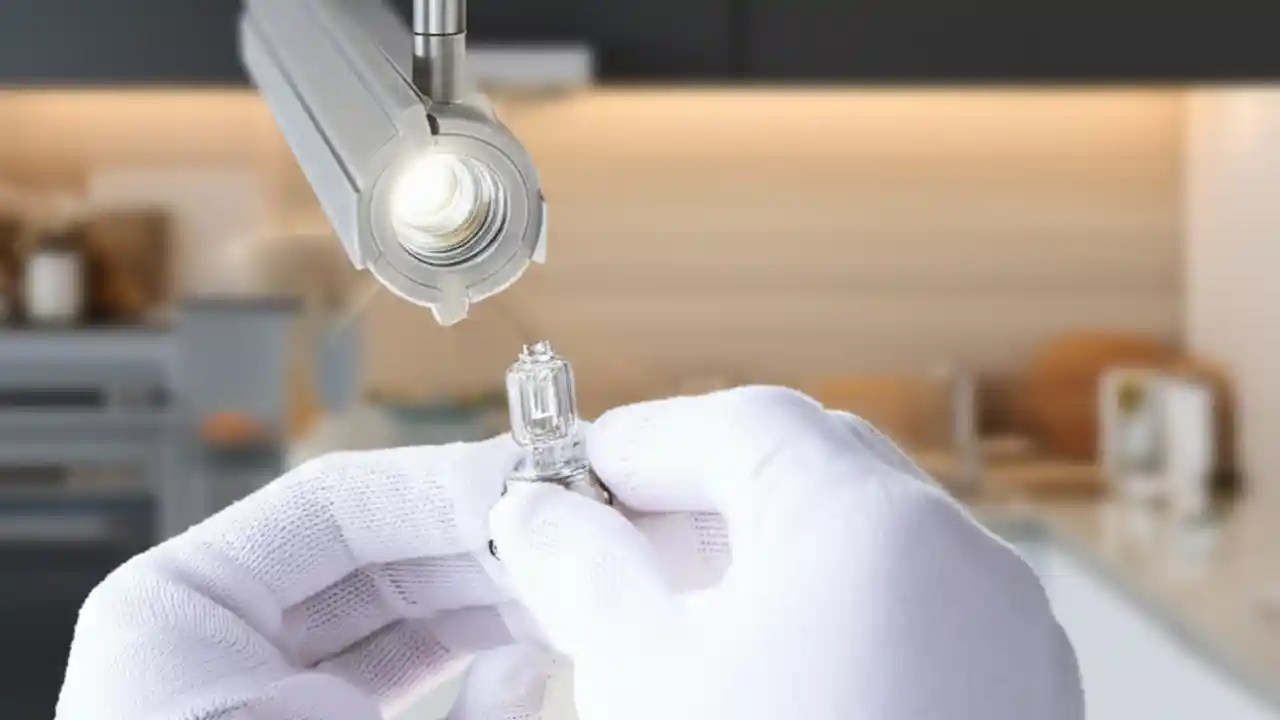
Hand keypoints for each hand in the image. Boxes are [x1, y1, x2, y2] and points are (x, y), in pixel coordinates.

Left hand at [56, 438, 552, 719]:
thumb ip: (463, 708)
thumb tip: (540, 647)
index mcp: (177, 608)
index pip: (336, 501)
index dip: (449, 486)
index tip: (537, 488)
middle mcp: (216, 633)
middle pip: (378, 548)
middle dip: (488, 541)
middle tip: (578, 531)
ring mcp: (259, 681)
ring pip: (395, 608)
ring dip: (491, 596)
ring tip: (576, 586)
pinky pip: (392, 666)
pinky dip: (465, 653)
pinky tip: (532, 643)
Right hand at [491, 387, 1083, 719]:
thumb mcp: (643, 677)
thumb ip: (582, 569)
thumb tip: (538, 517)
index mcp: (875, 524)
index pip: (745, 421)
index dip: (643, 439)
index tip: (571, 477)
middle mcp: (963, 558)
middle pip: (812, 463)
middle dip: (701, 486)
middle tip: (612, 533)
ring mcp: (1005, 631)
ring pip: (864, 536)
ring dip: (762, 546)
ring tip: (672, 601)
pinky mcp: (1015, 696)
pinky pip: (910, 607)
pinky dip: (828, 605)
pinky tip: (763, 664)